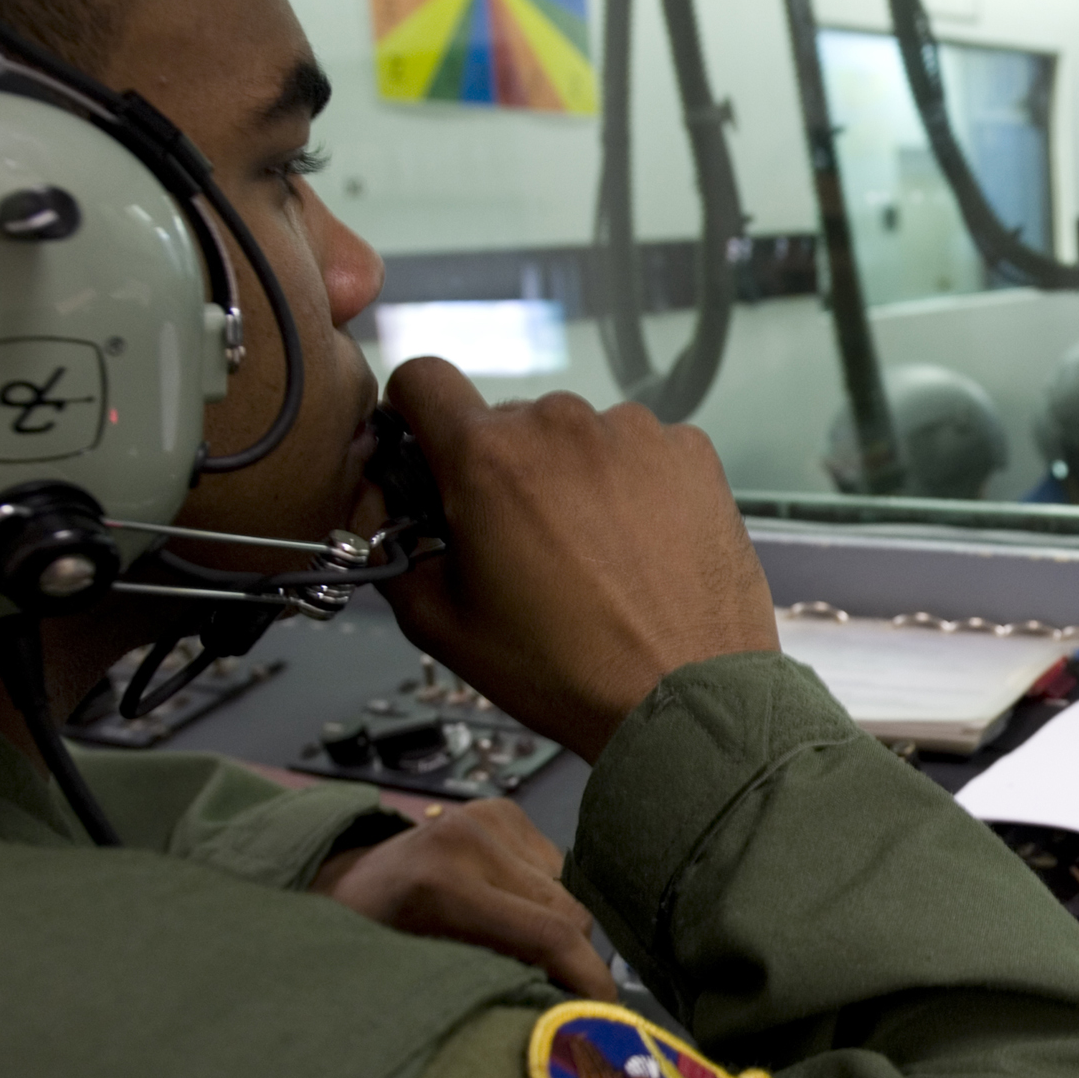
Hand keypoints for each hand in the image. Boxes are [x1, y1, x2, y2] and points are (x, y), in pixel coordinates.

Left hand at [311, 800, 617, 999]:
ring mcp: (488, 815)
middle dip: (572, 961)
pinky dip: (542, 897)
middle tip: (557, 998)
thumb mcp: (420, 982)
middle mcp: (472, 836)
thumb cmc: (366, 949)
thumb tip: (569, 1020)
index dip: (590, 981)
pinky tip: (507, 912)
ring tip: (515, 950)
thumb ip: (493, 992)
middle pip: (571, 912)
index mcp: (446, 884)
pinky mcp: (500, 809)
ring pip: (568, 889)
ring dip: (555, 926)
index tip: (604, 1017)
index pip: (555, 934)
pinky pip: (554, 866)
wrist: (335, 890)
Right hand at [377, 359, 779, 760]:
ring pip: (576, 437)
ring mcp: (635, 432)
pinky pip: (640, 451)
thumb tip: (387, 510)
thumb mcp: (441, 623)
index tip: (429, 452)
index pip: (422, 380)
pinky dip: (633, 485)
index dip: (415, 414)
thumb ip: (395, 548)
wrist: (685, 697)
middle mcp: (561, 425)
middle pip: (507, 421)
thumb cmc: (566, 668)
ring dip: (571, 477)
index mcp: (487, 458)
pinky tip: (640, 545)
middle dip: (502, 470)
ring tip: (592, 555)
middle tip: (521, 543)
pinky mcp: (691, 451)